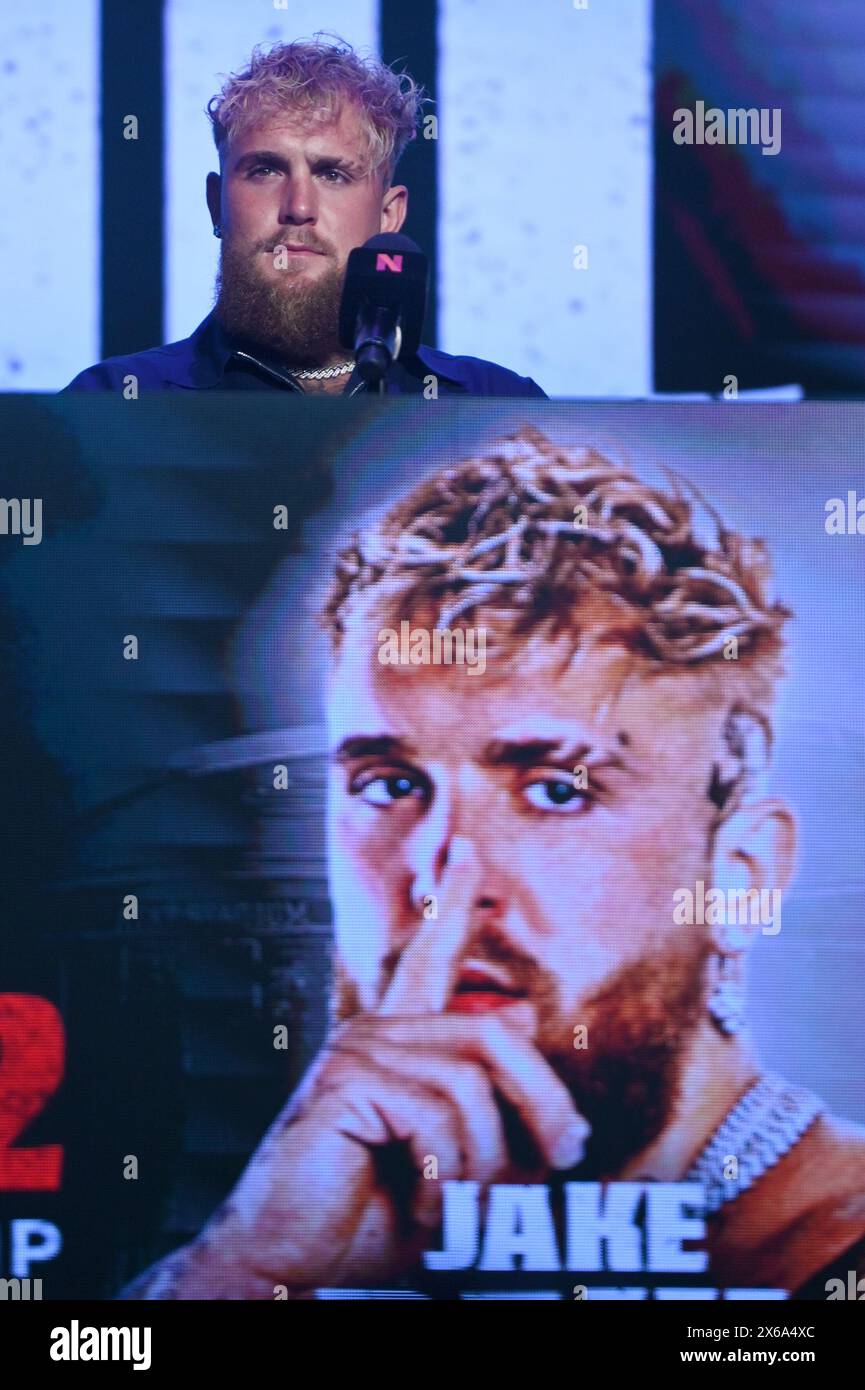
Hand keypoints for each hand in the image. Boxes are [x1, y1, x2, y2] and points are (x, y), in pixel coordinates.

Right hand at [171, 840, 589, 1295]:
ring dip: (484, 1164)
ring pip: (472, 1085)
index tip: (467, 852)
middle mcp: (376, 1034)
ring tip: (463, 1212)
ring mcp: (359, 1052)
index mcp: (398, 1045)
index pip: (428, 959)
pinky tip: (430, 1211)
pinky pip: (437, 1113)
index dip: (452, 904)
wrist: (294, 1261)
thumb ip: (487, 1105)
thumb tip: (517, 1022)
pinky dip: (449, 1178)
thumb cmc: (371, 1218)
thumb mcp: (456, 1165)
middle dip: (543, 1101)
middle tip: (567, 1156)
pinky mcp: (346, 1080)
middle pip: (492, 1037)